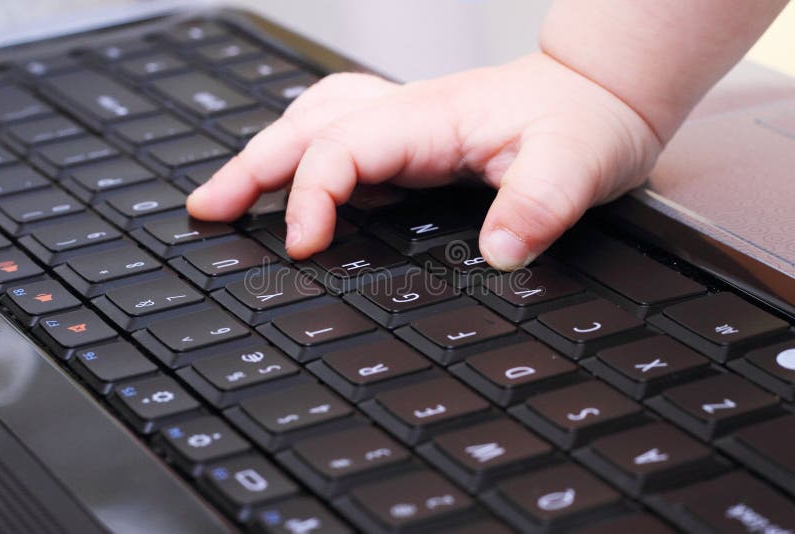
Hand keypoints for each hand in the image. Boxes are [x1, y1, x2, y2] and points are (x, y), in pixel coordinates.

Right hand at [186, 52, 661, 269]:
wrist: (601, 98)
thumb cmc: (587, 123)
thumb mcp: (578, 165)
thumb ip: (538, 205)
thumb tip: (498, 255)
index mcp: (431, 117)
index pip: (343, 147)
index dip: (311, 195)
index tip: (302, 247)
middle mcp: (407, 116)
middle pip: (306, 129)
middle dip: (249, 169)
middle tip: (205, 211)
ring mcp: (405, 127)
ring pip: (313, 127)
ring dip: (265, 157)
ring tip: (228, 197)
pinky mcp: (411, 142)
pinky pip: (339, 142)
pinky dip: (302, 161)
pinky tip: (295, 188)